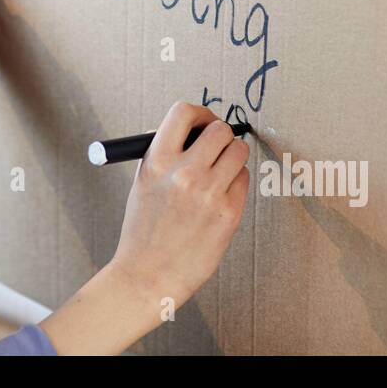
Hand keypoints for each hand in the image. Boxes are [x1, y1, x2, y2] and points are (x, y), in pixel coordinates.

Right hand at [110, 102, 250, 307]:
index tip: (203, 122)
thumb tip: (195, 130)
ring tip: (218, 173)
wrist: (148, 275)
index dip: (200, 112)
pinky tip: (219, 197)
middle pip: (220, 129)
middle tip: (216, 148)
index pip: (184, 112)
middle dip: (221, 136)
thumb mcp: (143, 182)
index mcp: (157, 161)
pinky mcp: (228, 213)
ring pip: (239, 152)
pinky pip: (243, 180)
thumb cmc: (144, 230)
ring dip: (232, 157)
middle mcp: (184, 172)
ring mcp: (209, 193)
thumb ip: (166, 153)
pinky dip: (235, 183)